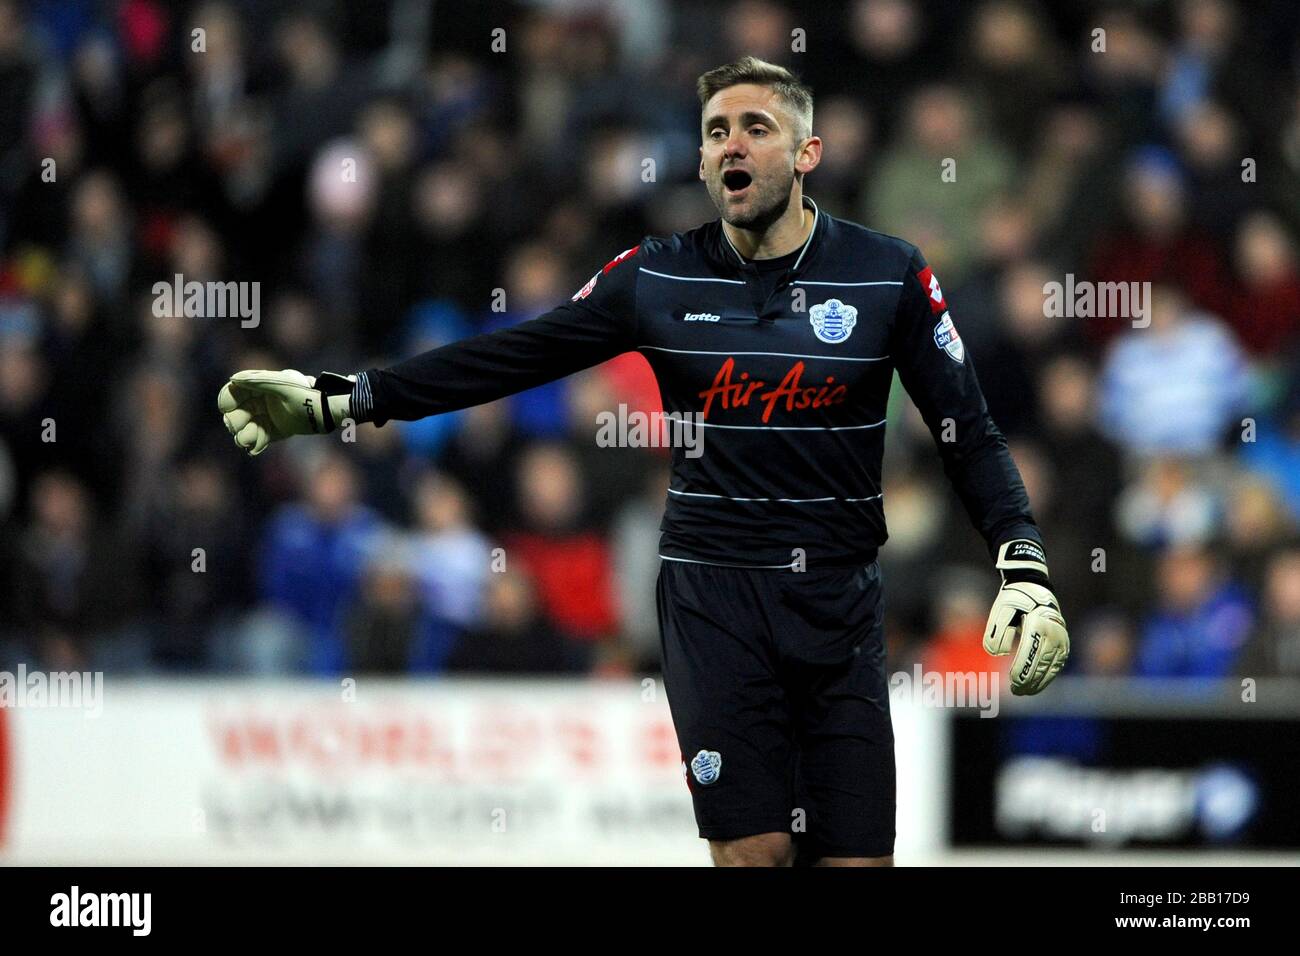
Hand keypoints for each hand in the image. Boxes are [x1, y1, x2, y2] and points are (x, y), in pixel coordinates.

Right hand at [218, 369, 354, 455]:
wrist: (326, 411)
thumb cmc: (306, 394)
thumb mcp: (282, 386)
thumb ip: (259, 382)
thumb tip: (234, 379)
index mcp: (258, 387)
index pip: (233, 393)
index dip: (226, 401)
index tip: (227, 409)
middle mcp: (259, 402)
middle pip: (234, 415)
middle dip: (234, 423)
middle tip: (241, 429)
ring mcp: (265, 418)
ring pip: (244, 430)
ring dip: (244, 437)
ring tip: (251, 441)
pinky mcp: (273, 432)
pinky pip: (257, 441)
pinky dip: (254, 446)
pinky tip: (256, 448)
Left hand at [983, 539, 1068, 694]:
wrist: (1036, 590)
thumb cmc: (1015, 600)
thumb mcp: (1001, 609)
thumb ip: (997, 630)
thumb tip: (998, 653)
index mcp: (1038, 623)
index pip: (1029, 652)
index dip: (1021, 669)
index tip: (1011, 680)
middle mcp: (1054, 632)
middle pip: (1041, 663)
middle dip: (1028, 681)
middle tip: (1015, 691)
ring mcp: (1062, 640)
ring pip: (1050, 668)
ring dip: (1037, 683)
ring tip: (1022, 692)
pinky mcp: (1064, 646)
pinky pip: (1056, 666)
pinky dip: (1046, 678)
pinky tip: (1035, 687)